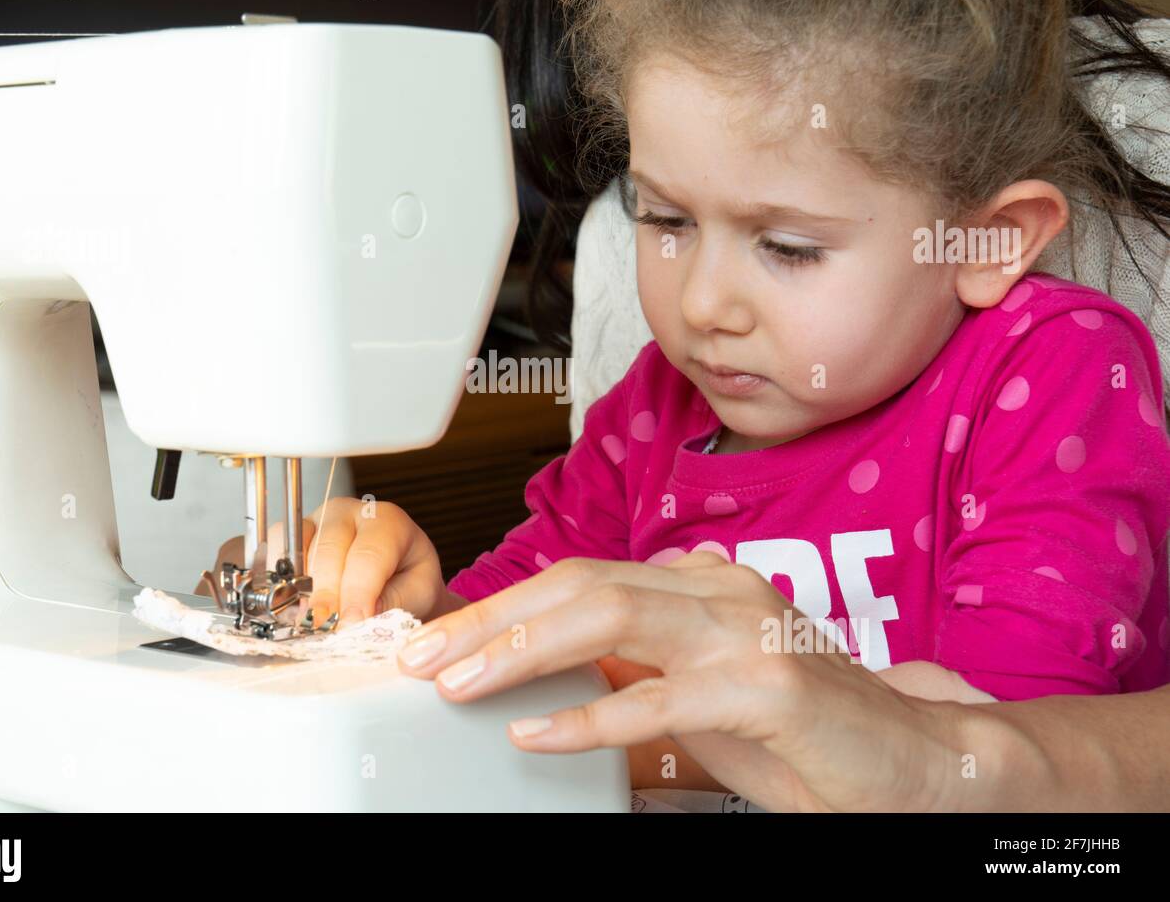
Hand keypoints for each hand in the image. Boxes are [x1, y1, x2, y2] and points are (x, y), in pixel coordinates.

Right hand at [207, 497, 455, 628]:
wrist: (395, 575)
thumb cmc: (407, 579)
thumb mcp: (417, 593)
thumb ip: (392, 603)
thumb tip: (357, 619)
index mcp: (386, 521)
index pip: (368, 555)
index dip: (358, 592)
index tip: (350, 623)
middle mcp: (347, 514)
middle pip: (328, 550)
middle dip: (326, 595)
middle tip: (326, 628)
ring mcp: (314, 521)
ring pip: (297, 551)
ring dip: (300, 590)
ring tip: (311, 621)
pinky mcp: (289, 534)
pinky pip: (275, 553)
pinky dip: (278, 582)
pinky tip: (294, 606)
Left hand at [394, 551, 970, 811]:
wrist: (915, 762)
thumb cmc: (802, 733)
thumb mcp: (697, 693)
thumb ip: (634, 666)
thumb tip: (548, 664)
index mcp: (698, 585)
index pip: (580, 578)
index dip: (504, 606)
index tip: (442, 640)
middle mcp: (718, 590)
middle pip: (580, 584)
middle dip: (493, 620)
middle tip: (425, 658)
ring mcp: (746, 631)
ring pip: (609, 617)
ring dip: (521, 652)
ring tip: (458, 684)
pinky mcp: (768, 686)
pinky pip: (659, 697)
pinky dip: (589, 717)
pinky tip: (535, 734)